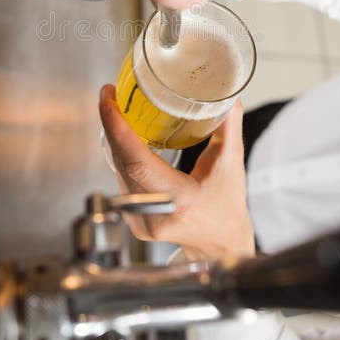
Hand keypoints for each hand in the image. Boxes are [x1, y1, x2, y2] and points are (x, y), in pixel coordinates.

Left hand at [99, 85, 254, 263]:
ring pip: (119, 172)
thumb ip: (228, 128)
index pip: (138, 162)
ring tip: (116, 111)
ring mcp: (142, 222)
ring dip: (115, 140)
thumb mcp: (231, 165)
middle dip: (112, 126)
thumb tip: (229, 97)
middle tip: (109, 96)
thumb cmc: (227, 207)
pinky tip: (124, 140)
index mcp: (181, 200)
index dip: (118, 130)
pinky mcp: (135, 222)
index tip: (108, 102)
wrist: (222, 243)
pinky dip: (122, 158)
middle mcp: (156, 214)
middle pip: (123, 163)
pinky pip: (121, 182)